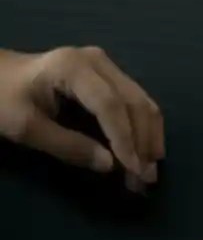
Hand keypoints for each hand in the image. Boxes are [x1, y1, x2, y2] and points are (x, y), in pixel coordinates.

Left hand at [0, 46, 162, 190]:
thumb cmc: (3, 100)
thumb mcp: (25, 128)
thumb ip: (67, 145)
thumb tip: (110, 165)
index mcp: (74, 67)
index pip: (110, 105)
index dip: (125, 138)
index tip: (132, 170)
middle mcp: (98, 61)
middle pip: (133, 101)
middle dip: (143, 141)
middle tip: (147, 178)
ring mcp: (106, 66)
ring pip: (141, 100)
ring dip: (149, 136)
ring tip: (150, 168)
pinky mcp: (108, 75)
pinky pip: (135, 100)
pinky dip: (144, 127)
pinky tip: (146, 149)